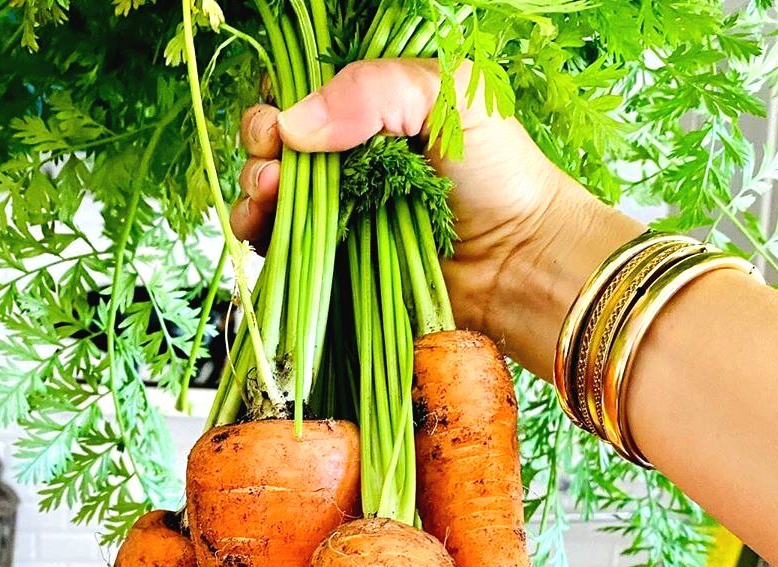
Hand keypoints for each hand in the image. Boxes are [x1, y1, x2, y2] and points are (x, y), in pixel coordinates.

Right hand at [231, 58, 640, 381]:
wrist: (523, 263)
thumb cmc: (501, 174)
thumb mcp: (448, 95)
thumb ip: (373, 90)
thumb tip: (292, 127)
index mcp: (374, 113)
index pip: (302, 102)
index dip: (277, 114)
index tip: (276, 134)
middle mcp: (353, 162)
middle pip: (278, 151)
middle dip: (260, 158)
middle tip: (271, 175)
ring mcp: (345, 216)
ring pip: (274, 202)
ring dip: (254, 199)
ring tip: (264, 204)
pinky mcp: (343, 266)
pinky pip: (289, 252)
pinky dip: (265, 243)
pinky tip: (264, 237)